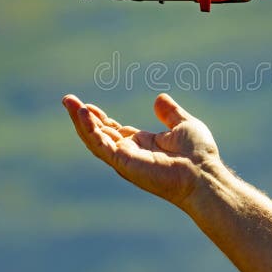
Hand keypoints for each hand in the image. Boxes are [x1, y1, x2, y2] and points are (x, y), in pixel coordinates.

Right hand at [62, 93, 223, 208]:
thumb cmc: (198, 154)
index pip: (114, 130)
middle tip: (68, 100)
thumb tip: (159, 98)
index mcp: (143, 144)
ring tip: (69, 103)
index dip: (100, 118)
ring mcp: (125, 159)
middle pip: (100, 134)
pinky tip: (83, 114)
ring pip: (95, 140)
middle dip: (83, 117)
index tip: (87, 106)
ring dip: (80, 122)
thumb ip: (170, 113)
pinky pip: (101, 145)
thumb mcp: (184, 125)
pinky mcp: (123, 162)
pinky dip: (90, 130)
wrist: (203, 173)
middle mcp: (131, 153)